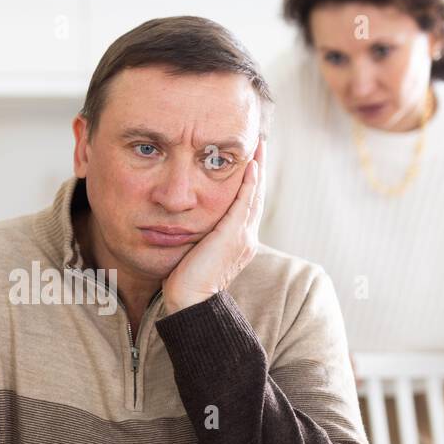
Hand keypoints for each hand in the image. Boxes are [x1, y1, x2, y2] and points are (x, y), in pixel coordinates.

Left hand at [163, 153, 264, 314]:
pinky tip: (250, 165)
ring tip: (259, 145)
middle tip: (259, 142)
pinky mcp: (234, 235)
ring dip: (258, 168)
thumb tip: (183, 221)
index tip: (248, 159)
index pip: (247, 203)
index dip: (249, 180)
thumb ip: (197, 234)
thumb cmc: (185, 282)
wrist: (190, 301)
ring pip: (255, 195)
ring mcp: (243, 236)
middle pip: (256, 194)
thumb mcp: (194, 251)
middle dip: (258, 167)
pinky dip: (249, 183)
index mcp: (238, 241)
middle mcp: (246, 237)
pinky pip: (245, 203)